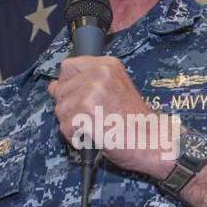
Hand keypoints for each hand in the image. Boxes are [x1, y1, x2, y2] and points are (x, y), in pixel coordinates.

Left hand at [46, 56, 176, 177]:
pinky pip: (65, 127)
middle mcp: (98, 74)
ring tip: (95, 126)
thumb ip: (88, 82)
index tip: (79, 97)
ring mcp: (91, 93)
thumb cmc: (134, 120)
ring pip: (60, 110)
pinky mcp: (86, 114)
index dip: (68, 84)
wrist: (152, 141)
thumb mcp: (116, 87)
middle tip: (92, 116)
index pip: (67, 66)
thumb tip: (54, 87)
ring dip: (72, 123)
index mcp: (106, 65)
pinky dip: (76, 136)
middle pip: (60, 89)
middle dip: (69, 106)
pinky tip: (94, 135)